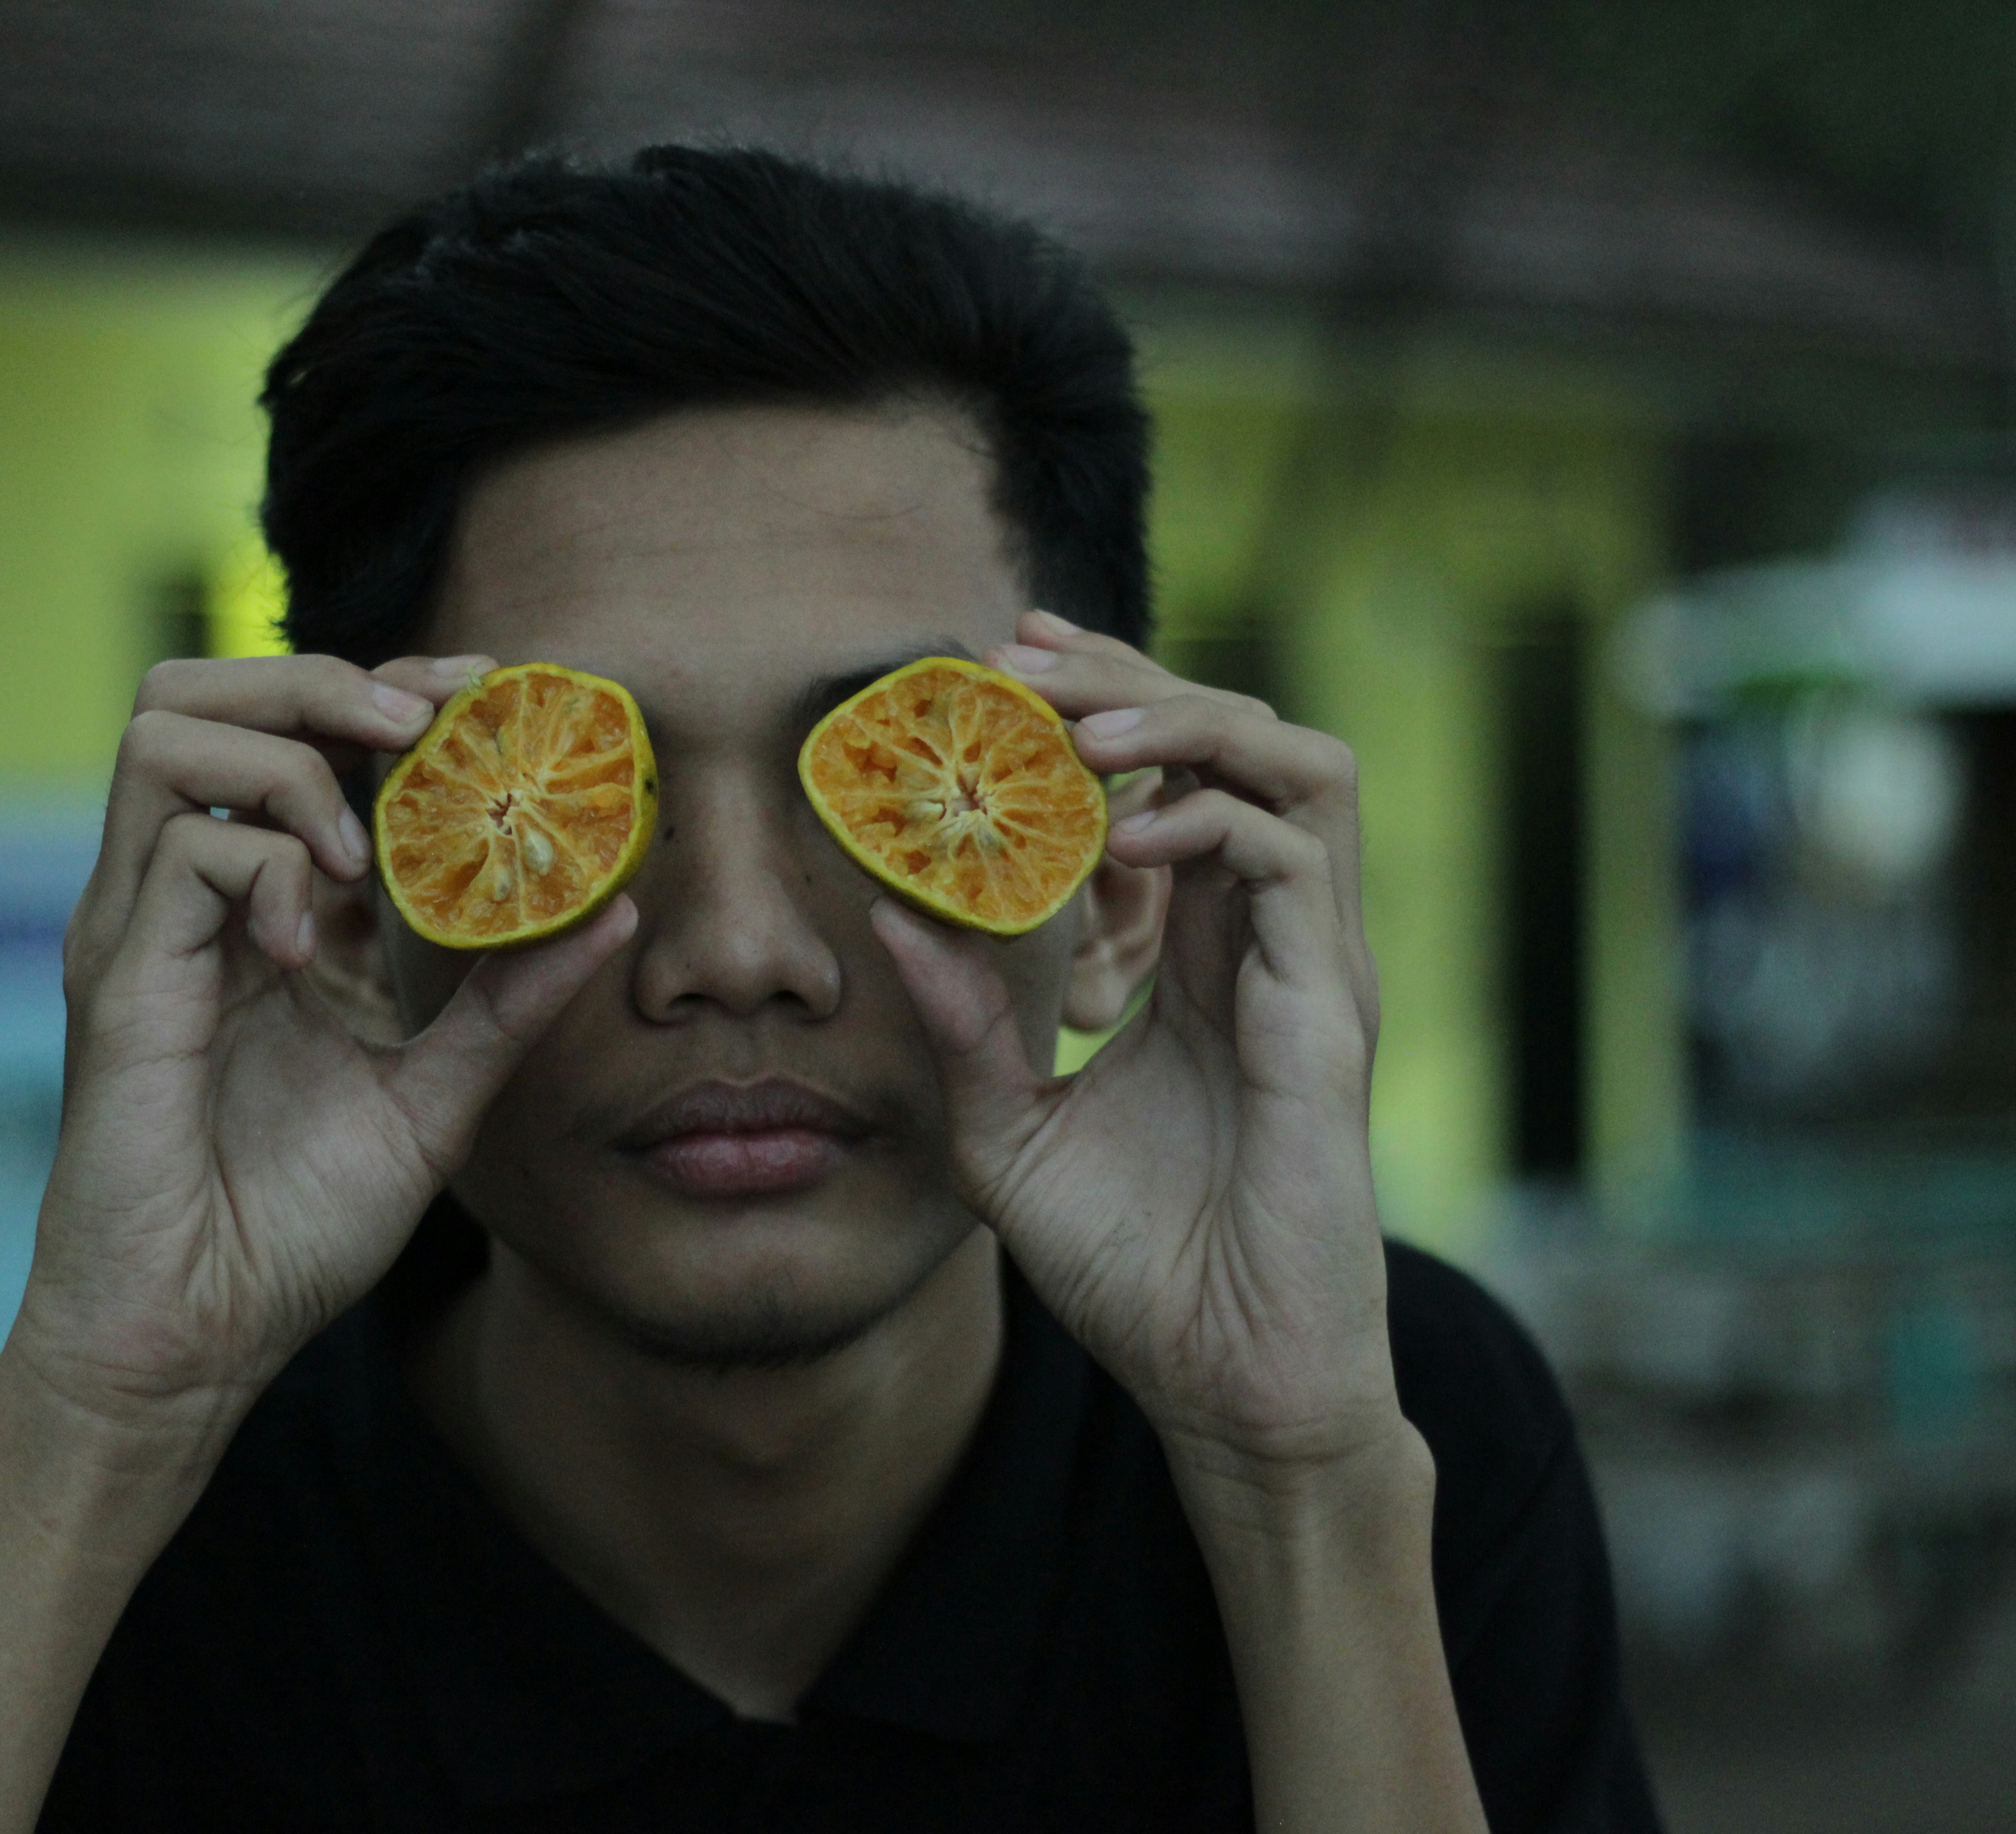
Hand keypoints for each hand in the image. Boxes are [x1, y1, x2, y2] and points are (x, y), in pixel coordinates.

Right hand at [6, 653, 635, 1460]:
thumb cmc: (291, 1232)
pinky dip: (263, 863)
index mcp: (252, 912)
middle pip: (197, 691)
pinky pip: (180, 846)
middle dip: (318, 678)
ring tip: (355, 855)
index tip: (482, 694)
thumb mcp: (436, 1101)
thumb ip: (510, 1006)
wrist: (193, 1340)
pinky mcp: (116, 974)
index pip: (288, 734)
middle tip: (416, 728)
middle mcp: (182, 899)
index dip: (379, 691)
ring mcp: (138, 928)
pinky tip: (305, 945)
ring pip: (167, 730)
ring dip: (285, 760)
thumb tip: (615, 910)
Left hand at [871, 610, 1395, 1490]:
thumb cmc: (1134, 1269)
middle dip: (1131, 676)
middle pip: (1234, 740)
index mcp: (1197, 959)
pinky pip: (1295, 857)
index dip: (1096, 709)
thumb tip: (886, 919)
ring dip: (1187, 718)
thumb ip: (960, 1025)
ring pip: (1294, 763)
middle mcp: (1263, 943)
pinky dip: (1208, 819)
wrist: (1224, 1382)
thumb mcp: (1007, 1132)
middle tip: (1022, 657)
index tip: (1000, 673)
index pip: (1169, 781)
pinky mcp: (1329, 1011)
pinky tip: (1120, 839)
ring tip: (1081, 728)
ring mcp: (1308, 969)